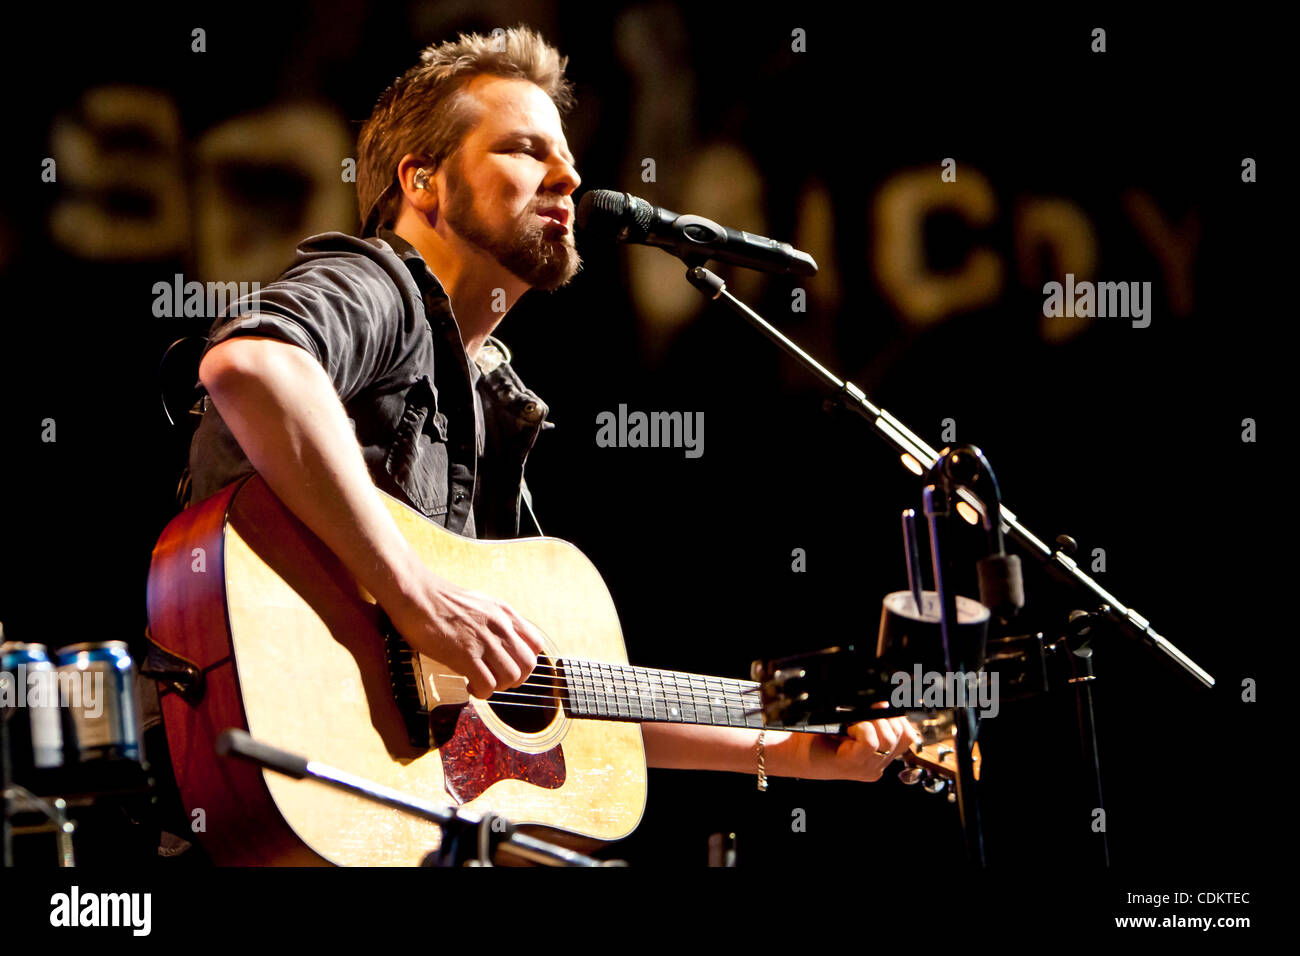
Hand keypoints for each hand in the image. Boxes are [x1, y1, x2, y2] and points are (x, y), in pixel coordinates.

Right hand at [387, 568, 545, 699]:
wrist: (417, 595)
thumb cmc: (442, 601)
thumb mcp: (481, 603)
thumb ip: (496, 621)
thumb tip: (502, 641)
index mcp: (505, 613)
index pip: (536, 644)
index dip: (525, 660)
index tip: (509, 665)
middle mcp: (501, 626)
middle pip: (528, 665)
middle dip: (515, 679)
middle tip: (497, 679)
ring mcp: (485, 641)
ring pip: (511, 677)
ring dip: (498, 687)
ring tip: (482, 683)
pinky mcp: (466, 655)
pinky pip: (488, 685)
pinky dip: (481, 692)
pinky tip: (470, 685)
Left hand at [786, 703, 920, 781]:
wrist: (792, 751)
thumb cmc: (818, 734)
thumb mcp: (851, 722)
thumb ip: (873, 717)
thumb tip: (887, 701)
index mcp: (880, 757)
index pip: (909, 737)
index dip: (900, 718)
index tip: (886, 705)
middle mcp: (877, 767)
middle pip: (903, 736)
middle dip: (886, 718)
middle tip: (863, 714)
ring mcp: (867, 769)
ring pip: (888, 738)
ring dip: (872, 722)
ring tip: (852, 724)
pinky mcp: (854, 766)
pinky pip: (871, 740)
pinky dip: (861, 728)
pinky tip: (847, 729)